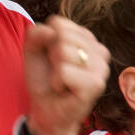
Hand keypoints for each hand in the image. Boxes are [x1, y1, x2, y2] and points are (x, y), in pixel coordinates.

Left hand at [22, 16, 109, 134]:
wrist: (45, 111)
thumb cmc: (43, 80)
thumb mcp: (33, 51)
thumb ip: (36, 33)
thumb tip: (51, 31)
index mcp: (88, 39)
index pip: (59, 23)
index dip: (47, 42)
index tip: (52, 59)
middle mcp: (100, 50)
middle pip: (61, 36)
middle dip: (51, 55)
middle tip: (57, 72)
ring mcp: (101, 68)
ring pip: (63, 51)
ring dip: (54, 70)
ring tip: (61, 81)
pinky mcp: (96, 84)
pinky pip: (64, 71)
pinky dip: (57, 82)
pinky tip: (64, 89)